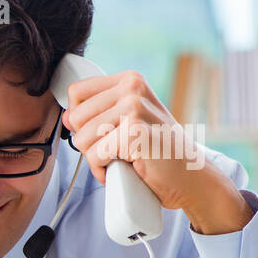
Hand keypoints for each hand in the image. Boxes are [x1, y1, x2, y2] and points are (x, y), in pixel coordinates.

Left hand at [61, 69, 251, 234]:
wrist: (191, 176)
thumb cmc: (158, 151)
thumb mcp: (128, 122)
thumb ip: (98, 114)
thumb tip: (66, 116)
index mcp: (130, 81)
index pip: (76, 92)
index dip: (79, 118)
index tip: (99, 131)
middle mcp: (132, 89)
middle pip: (75, 118)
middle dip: (87, 142)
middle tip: (114, 150)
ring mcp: (134, 109)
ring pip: (82, 138)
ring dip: (95, 158)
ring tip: (120, 159)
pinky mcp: (134, 134)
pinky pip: (95, 155)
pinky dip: (103, 170)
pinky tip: (123, 169)